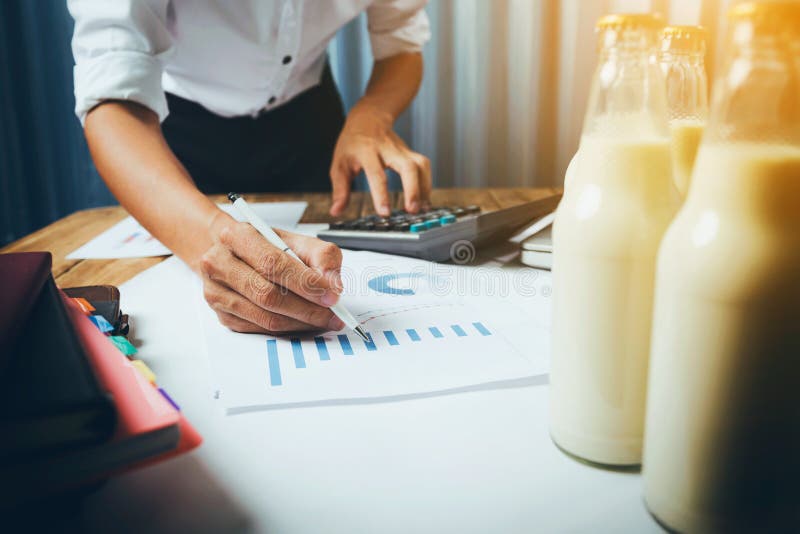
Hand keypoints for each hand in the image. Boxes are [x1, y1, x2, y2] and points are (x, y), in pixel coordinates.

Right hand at [200, 214, 345, 333]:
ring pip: (265, 317)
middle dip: (307, 308)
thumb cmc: (267, 247)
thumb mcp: (298, 241)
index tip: (331, 295)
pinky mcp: (222, 315)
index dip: (306, 282)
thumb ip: (322, 257)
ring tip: (323, 320)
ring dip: (300, 322)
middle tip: (333, 314)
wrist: (235, 254)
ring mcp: (216, 292)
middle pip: (268, 294)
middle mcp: (220, 263)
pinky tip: (302, 322)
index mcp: (238, 236)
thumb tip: (333, 285)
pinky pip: (260, 330)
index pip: (273, 263)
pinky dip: (287, 329)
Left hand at [329, 103, 431, 216]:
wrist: (368, 119)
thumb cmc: (352, 144)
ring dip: (424, 188)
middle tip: (411, 210)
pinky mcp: (411, 152)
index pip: (376, 174)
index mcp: (367, 152)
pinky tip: (423, 199)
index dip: (381, 195)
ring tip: (420, 208)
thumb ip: (340, 190)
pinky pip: (425, 167)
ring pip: (421, 165)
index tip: (385, 213)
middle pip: (408, 167)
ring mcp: (403, 149)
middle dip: (412, 190)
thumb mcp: (340, 164)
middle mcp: (388, 149)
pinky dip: (426, 184)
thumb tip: (336, 211)